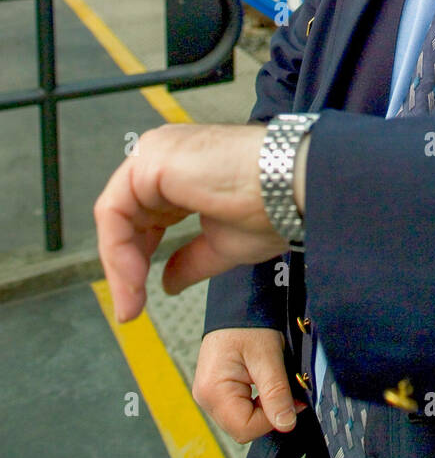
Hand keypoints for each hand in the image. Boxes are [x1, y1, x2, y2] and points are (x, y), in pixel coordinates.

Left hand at [94, 122, 289, 322]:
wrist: (296, 189)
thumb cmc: (276, 207)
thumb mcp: (222, 244)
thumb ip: (190, 259)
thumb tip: (168, 282)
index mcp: (182, 169)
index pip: (143, 215)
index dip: (139, 258)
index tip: (140, 299)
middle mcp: (166, 153)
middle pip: (125, 214)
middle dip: (126, 265)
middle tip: (131, 306)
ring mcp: (157, 152)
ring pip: (115, 213)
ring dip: (120, 263)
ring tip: (132, 299)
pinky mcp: (152, 159)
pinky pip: (115, 210)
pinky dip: (119, 250)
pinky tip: (136, 278)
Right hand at [193, 328, 305, 439]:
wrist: (238, 304)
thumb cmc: (248, 324)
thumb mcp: (268, 357)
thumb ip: (276, 393)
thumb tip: (286, 424)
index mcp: (212, 391)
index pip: (244, 428)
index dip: (272, 420)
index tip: (294, 402)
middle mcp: (205, 397)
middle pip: (241, 428)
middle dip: (268, 415)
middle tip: (287, 391)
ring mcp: (209, 395)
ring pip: (242, 421)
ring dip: (263, 409)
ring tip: (273, 383)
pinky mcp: (217, 391)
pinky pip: (238, 409)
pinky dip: (256, 402)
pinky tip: (264, 384)